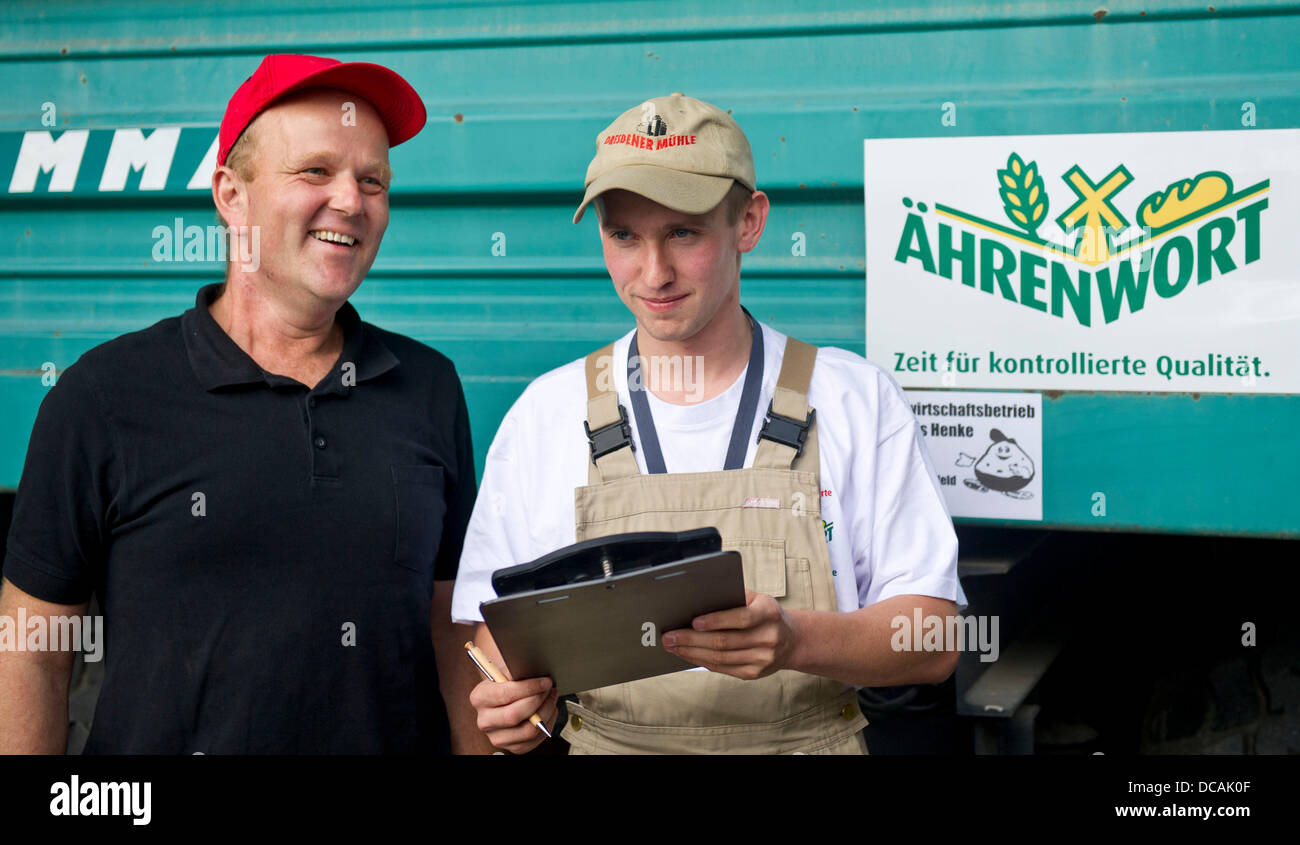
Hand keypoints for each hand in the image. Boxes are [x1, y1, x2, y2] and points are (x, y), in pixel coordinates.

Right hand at [468, 675, 558, 754]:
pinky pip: (535, 740)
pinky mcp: (512, 747)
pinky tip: (548, 711)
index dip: (529, 688)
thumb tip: (535, 673)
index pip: (505, 694)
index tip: (545, 681)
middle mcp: (484, 720)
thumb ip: (517, 673)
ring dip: (546, 712)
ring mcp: (497, 737)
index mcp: (479, 698)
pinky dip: (547, 724)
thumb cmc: (506, 682)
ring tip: (550, 698)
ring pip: (528, 730)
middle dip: (538, 700)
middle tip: (549, 689)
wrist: (502, 696)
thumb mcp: (506, 671)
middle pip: (514, 716)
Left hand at [661, 589, 796, 680]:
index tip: (694, 622)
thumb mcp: (756, 599)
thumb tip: (697, 600)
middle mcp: (769, 637)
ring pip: (720, 658)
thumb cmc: (765, 614)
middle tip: (669, 636)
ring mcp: (763, 659)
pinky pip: (722, 668)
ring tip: (672, 646)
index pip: (741, 618)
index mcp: (769, 613)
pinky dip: (701, 662)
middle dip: (692, 639)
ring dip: (692, 653)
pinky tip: (687, 655)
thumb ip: (733, 598)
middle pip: (725, 642)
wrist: (792, 640)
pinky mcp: (754, 673)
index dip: (717, 621)